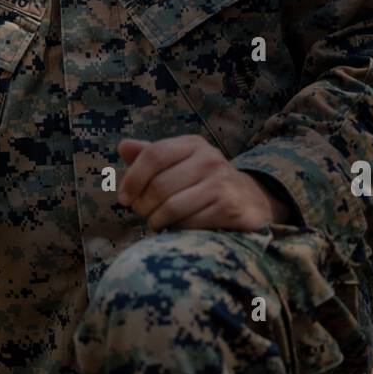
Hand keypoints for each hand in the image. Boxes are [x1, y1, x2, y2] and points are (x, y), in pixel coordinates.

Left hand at [117, 134, 293, 232]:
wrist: (250, 200)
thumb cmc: (203, 181)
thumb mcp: (180, 163)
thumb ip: (150, 156)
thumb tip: (122, 146)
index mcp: (193, 144)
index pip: (153, 154)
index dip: (132, 178)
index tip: (123, 198)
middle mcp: (209, 159)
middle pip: (159, 185)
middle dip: (143, 205)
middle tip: (142, 214)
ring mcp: (221, 183)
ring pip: (171, 206)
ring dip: (156, 220)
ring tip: (156, 222)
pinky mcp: (229, 207)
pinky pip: (188, 223)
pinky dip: (176, 229)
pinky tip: (177, 228)